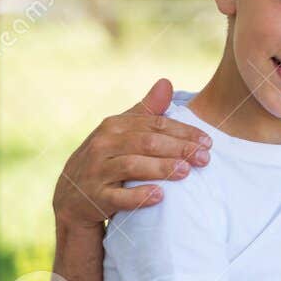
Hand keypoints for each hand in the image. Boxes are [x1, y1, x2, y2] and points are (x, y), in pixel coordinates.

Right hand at [52, 79, 209, 227]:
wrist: (73, 197)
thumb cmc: (106, 159)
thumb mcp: (122, 132)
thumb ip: (146, 111)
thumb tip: (166, 82)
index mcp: (113, 126)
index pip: (154, 125)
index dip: (183, 132)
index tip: (208, 141)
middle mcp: (102, 145)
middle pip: (146, 143)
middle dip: (178, 149)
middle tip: (205, 158)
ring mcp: (96, 171)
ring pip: (132, 166)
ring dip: (161, 168)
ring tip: (186, 171)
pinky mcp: (95, 198)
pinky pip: (117, 197)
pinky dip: (139, 196)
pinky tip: (160, 195)